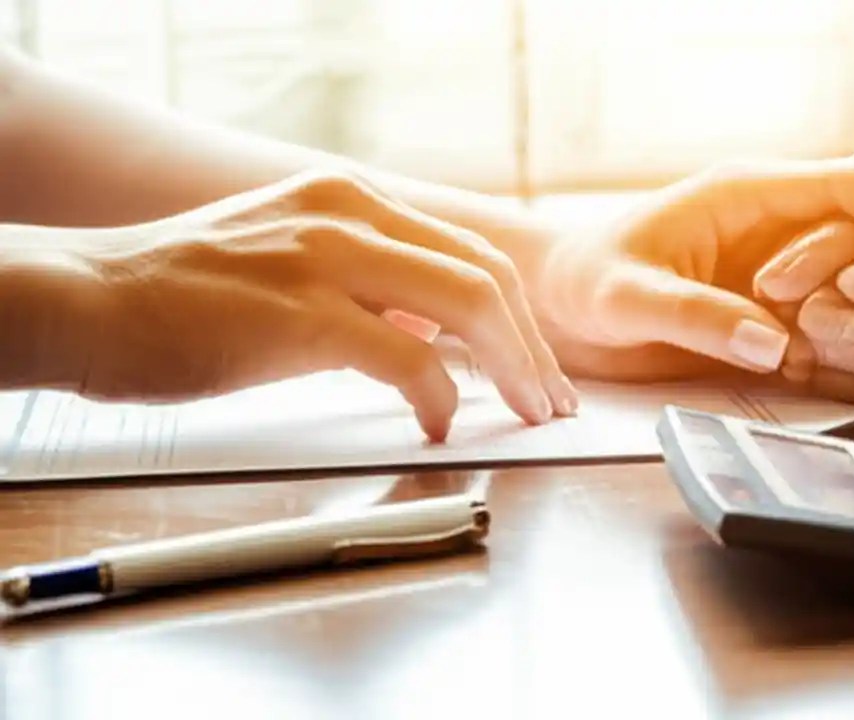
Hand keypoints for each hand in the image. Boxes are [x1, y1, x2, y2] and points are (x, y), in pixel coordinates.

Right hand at [11, 171, 577, 439]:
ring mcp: (327, 258)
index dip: (520, 316)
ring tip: (524, 412)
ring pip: (468, 305)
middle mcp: (349, 214)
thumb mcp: (290, 262)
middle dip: (533, 347)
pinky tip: (438, 424)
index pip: (468, 254)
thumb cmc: (179, 292)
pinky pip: (407, 358)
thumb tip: (429, 335)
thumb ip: (364, 287)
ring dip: (511, 367)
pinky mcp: (302, 315)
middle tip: (550, 399)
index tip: (539, 364)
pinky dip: (438, 397)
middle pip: (486, 277)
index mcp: (352, 200)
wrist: (86, 297)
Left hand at [531, 159, 853, 380]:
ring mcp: (778, 265)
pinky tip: (821, 370)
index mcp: (745, 193)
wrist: (558, 310)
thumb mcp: (630, 299)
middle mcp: (772, 223)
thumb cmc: (582, 283)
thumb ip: (699, 318)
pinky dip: (836, 341)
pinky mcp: (772, 308)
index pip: (848, 183)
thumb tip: (776, 346)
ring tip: (824, 354)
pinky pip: (826, 317)